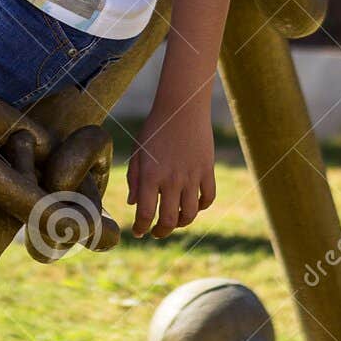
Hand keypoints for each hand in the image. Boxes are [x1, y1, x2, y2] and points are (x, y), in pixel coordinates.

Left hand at [127, 99, 214, 238]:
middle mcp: (172, 179)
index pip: (146, 214)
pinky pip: (207, 198)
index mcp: (150, 175)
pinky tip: (193, 205)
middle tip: (156, 233)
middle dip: (161, 231)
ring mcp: (192, 176)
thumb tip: (133, 204)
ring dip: (181, 223)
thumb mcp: (138, 151)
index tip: (139, 232)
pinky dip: (201, 206)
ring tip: (174, 221)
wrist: (181, 107)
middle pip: (169, 220)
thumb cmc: (154, 128)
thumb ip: (134, 178)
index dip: (141, 228)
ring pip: (190, 214)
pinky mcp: (207, 170)